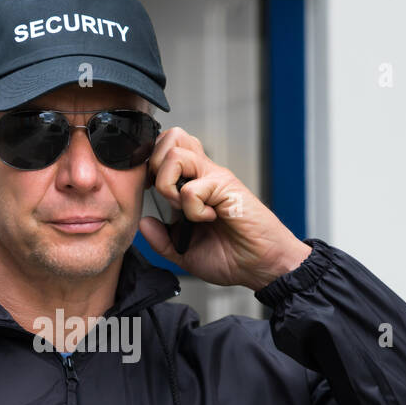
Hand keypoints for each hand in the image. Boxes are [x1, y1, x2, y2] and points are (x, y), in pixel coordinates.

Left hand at [138, 126, 310, 290]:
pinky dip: (192, 210)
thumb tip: (144, 222)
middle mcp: (202, 175)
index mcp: (192, 185)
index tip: (151, 193)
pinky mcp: (225, 186)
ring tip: (182, 207)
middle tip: (164, 195)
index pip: (166, 151)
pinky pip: (191, 188)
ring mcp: (214, 178)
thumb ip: (162, 240)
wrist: (260, 266)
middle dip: (154, 166)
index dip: (150, 166)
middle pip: (170, 138)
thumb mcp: (184, 254)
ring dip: (168, 185)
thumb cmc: (231, 257)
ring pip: (175, 154)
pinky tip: (208, 219)